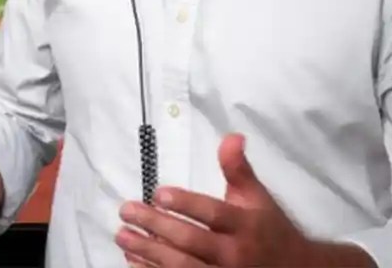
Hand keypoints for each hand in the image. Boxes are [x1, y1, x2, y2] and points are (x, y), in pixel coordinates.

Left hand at [115, 133, 372, 266]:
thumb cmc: (268, 229)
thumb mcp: (257, 196)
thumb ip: (238, 168)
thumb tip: (232, 136)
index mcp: (245, 225)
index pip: (213, 215)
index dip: (186, 205)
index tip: (158, 194)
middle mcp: (234, 254)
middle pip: (191, 241)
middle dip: (156, 226)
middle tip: (127, 211)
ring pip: (181, 266)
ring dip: (149, 251)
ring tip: (122, 235)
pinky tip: (133, 260)